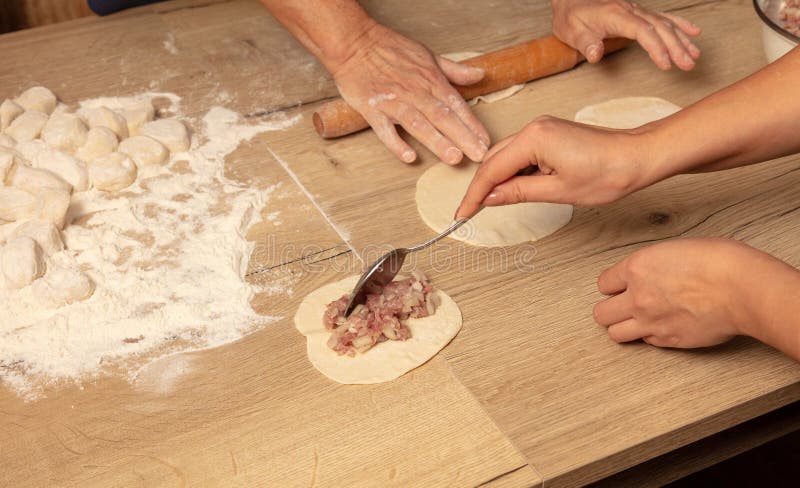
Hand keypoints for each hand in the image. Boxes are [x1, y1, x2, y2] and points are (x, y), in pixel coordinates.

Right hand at [330, 23, 489, 164]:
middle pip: (443, 117)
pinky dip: (396, 143)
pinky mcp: (372, 109)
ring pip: (419, 124)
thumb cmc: (390, 48)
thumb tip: (480, 74)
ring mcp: (393, 102)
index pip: (456, 105)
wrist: (354, 43)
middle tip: (478, 155)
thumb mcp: (428, 55)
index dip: (472, 124)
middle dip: (462, 137)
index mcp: (430, 80)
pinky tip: (409, 158)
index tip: (486, 142)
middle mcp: (415, 92)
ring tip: (454, 158)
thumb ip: (454, 70)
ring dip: (437, 141)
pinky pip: (385, 130)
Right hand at [455, 115, 658, 218]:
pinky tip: (514, 189)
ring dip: (498, 180)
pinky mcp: (550, 133)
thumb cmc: (609, 172)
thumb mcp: (558, 191)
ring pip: (506, 156)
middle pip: (494, 159)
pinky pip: (521, 152)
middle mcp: (533, 127)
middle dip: (482, 187)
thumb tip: (490, 198)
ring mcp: (541, 128)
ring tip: (491, 205)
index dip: (474, 194)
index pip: (492, 170)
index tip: (462, 213)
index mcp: (533, 138)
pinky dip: (514, 171)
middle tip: (470, 212)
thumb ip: (518, 192)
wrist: (638, 156)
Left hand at [552, 0, 700, 69]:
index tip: (665, 64)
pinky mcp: (637, 13)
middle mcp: (630, 10)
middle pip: (659, 28)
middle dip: (676, 46)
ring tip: (694, 56)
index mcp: (616, 15)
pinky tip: (694, 32)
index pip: (643, 31)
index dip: (656, 47)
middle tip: (687, 65)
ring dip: (681, 39)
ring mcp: (636, 10)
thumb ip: (585, 43)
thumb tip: (595, 56)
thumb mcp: (571, 30)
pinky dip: (679, 25)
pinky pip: (662, 17)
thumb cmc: (570, 15)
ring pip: (664, 23)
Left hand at [593, 238, 775, 347]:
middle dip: (610, 309)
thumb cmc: (718, 263)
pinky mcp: (668, 340)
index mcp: (637, 268)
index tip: (619, 287)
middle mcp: (637, 297)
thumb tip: (646, 272)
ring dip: (623, 327)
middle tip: (622, 306)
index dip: (612, 285)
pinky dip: (650, 336)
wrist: (741, 289)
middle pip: (601, 313)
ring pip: (615, 333)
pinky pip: (646, 342)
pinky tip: (662, 326)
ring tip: (636, 321)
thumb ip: (651, 264)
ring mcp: (651, 322)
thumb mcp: (673, 249)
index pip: (603, 284)